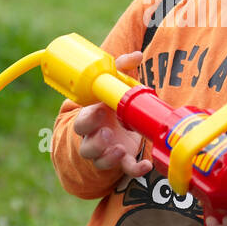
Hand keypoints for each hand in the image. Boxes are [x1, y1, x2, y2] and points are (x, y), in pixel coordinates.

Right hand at [72, 51, 152, 176]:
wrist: (114, 126)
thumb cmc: (110, 104)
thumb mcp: (114, 86)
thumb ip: (121, 69)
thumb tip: (137, 55)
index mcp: (89, 118)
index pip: (80, 122)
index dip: (87, 119)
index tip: (99, 111)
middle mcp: (93, 137)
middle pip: (86, 146)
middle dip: (95, 142)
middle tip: (108, 134)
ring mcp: (106, 151)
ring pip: (100, 161)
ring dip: (110, 158)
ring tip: (121, 149)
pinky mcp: (121, 161)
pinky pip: (125, 170)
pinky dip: (135, 169)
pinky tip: (145, 165)